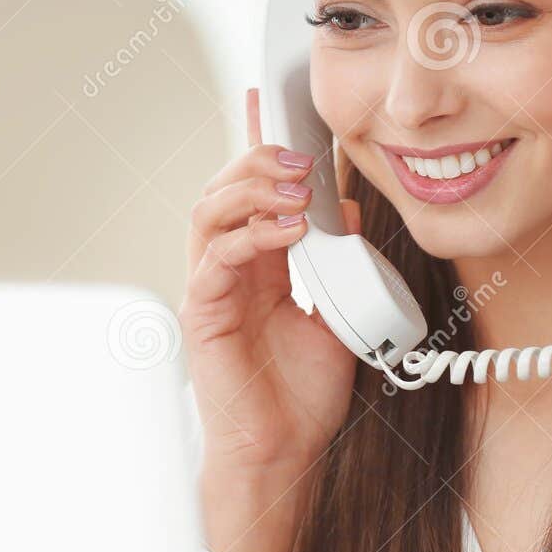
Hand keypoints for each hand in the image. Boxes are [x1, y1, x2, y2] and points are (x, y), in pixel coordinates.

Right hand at [179, 87, 360, 551]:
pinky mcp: (203, 313)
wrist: (284, 454)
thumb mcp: (337, 309)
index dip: (257, 139)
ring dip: (251, 189)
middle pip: (226, 187)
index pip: (253, 186)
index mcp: (259, 260)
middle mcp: (230, 267)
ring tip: (292, 185)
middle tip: (299, 152)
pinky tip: (283, 231)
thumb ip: (340, 258)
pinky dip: (247, 236)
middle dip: (260, 158)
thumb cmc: (302, 392)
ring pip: (211, 211)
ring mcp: (212, 287)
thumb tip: (348, 206)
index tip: (269, 98)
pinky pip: (214, 259)